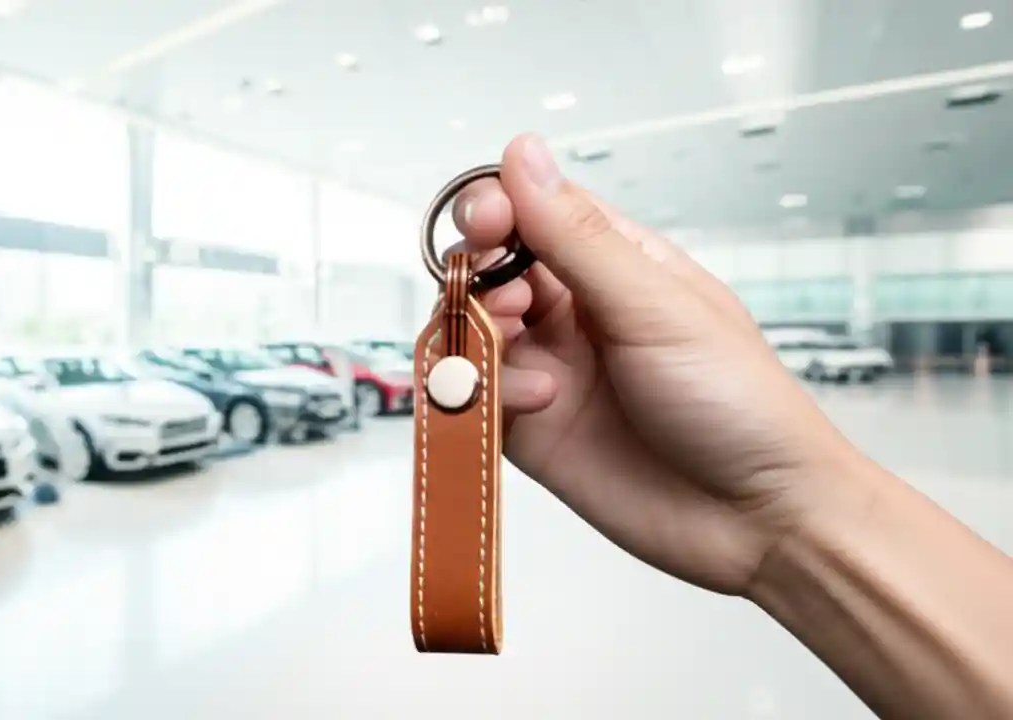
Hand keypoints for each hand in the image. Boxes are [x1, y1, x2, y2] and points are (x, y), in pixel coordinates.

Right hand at [451, 134, 864, 594]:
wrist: (758, 520)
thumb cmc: (739, 403)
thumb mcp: (655, 306)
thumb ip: (577, 236)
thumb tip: (523, 154)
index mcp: (614, 264)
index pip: (531, 209)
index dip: (496, 207)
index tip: (488, 221)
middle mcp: (574, 312)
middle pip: (486, 268)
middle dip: (477, 274)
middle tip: (503, 298)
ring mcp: (550, 369)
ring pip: (469, 331)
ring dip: (478, 335)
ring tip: (521, 354)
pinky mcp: (529, 430)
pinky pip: (473, 397)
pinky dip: (485, 393)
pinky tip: (538, 403)